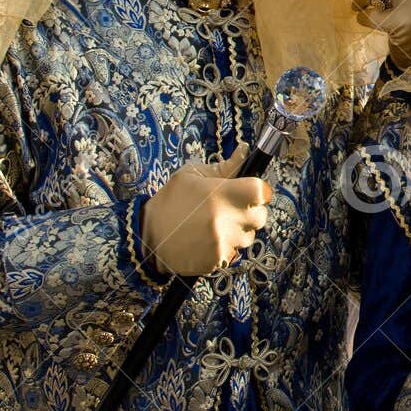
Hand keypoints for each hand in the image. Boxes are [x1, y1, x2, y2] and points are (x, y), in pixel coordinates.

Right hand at [143, 147, 272, 277]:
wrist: (147, 237)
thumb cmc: (170, 201)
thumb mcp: (192, 175)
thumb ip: (224, 166)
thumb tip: (245, 150)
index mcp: (225, 193)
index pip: (263, 192)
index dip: (259, 192)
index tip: (249, 192)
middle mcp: (229, 218)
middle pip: (261, 216)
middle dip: (250, 212)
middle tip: (229, 210)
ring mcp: (226, 242)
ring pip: (249, 236)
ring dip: (239, 231)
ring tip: (214, 226)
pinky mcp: (220, 260)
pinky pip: (235, 252)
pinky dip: (226, 248)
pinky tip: (207, 240)